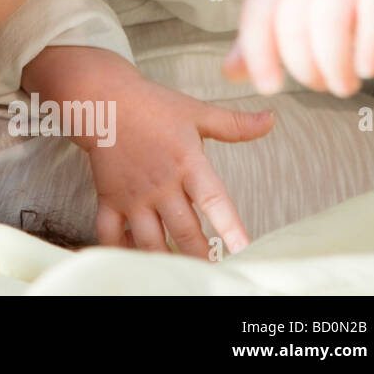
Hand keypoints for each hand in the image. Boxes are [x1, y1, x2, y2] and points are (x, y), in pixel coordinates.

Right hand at [84, 74, 273, 257]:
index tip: (243, 249)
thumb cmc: (152, 105)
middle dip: (202, 257)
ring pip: (149, 240)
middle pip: (184, 231)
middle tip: (216, 272)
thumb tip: (271, 120)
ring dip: (166, 259)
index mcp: (186, 162)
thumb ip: (234, 124)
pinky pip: (110, 232)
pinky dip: (120, 250)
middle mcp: (160, 184)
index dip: (229, 227)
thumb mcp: (196, 112)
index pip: (213, 200)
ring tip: (182, 273)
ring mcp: (133, 194)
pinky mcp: (109, 198)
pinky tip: (136, 256)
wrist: (102, 99)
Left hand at [225, 0, 373, 96]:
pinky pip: (373, 22)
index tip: (268, 89)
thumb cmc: (333, 2)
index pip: (256, 16)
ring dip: (333, 68)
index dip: (258, 56)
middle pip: (292, 27)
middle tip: (318, 86)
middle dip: (304, 69)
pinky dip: (368, 53)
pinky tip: (367, 70)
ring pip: (329, 27)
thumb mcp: (291, 14)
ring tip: (342, 86)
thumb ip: (259, 43)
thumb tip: (229, 73)